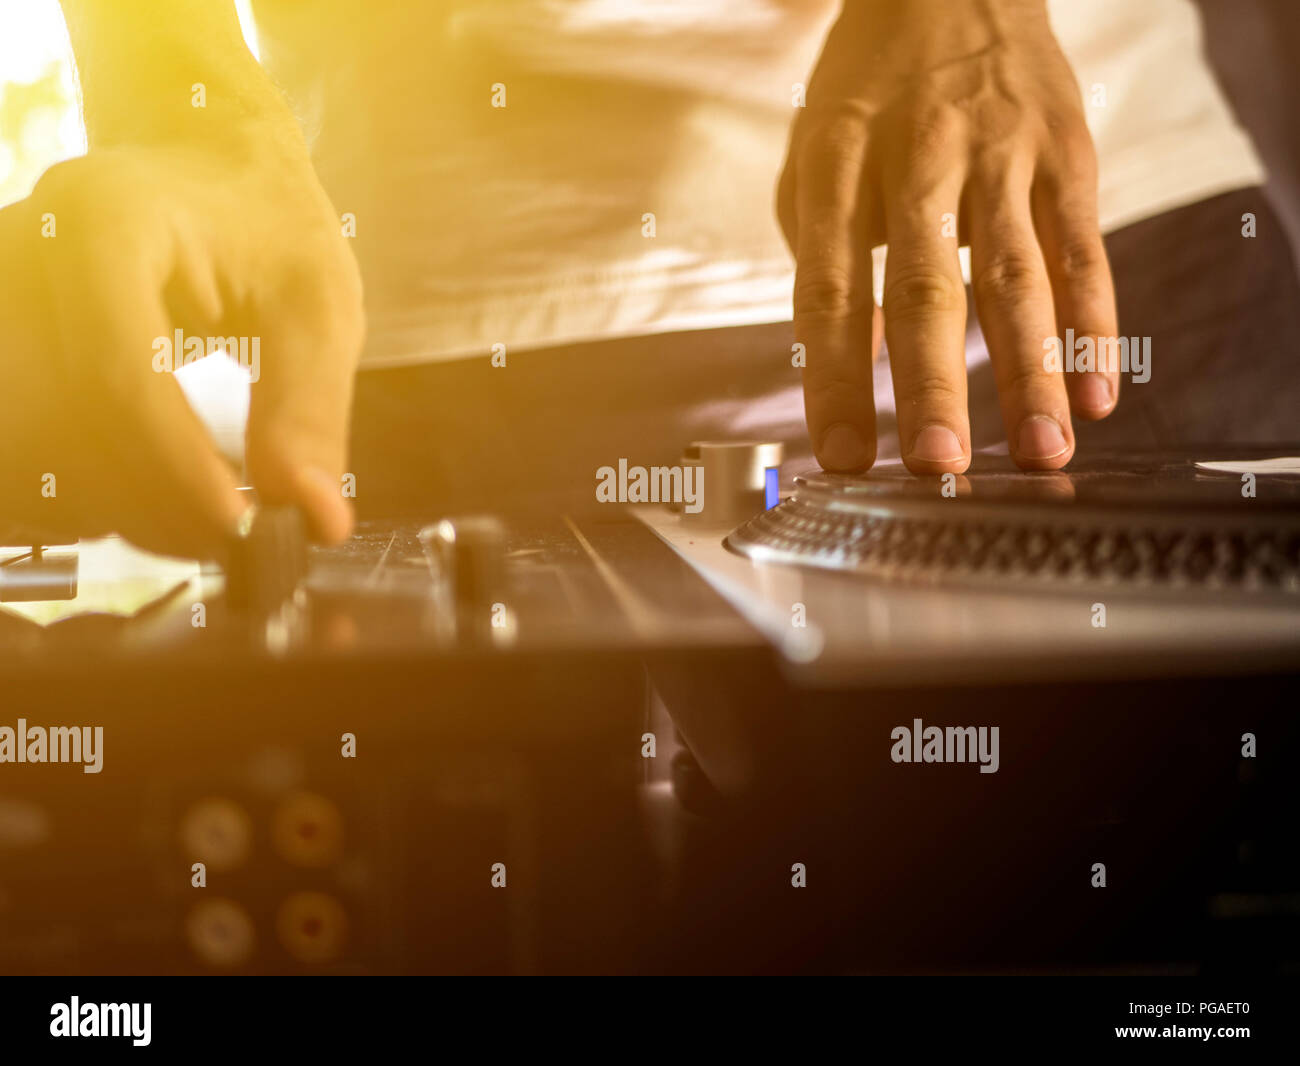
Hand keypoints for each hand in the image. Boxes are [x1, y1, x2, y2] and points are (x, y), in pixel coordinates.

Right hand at [0, 124, 363, 558]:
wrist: (207, 170)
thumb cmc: (270, 226)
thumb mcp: (317, 304)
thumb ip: (311, 408)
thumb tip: (315, 518)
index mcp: (107, 223)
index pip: (119, 371)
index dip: (175, 464)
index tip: (240, 525)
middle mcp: (26, 251)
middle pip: (57, 416)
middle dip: (146, 497)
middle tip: (229, 538)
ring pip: (23, 438)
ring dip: (103, 504)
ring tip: (191, 523)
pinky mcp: (1, 333)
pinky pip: (16, 435)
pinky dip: (71, 488)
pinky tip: (136, 503)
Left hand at [778, 0, 1117, 474]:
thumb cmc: (869, 94)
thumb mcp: (815, 157)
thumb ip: (824, 256)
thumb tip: (853, 364)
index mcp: (837, 166)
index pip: (829, 290)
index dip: (835, 378)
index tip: (842, 456)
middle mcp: (917, 159)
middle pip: (924, 287)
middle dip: (932, 384)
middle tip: (938, 464)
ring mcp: (999, 153)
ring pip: (1017, 276)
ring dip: (1029, 372)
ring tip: (1038, 455)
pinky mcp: (1065, 152)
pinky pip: (1083, 248)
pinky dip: (1094, 325)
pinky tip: (1096, 395)